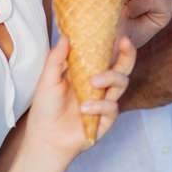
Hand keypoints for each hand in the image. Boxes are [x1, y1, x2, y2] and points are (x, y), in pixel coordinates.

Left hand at [25, 35, 134, 160]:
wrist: (44, 138)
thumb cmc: (45, 109)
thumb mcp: (47, 80)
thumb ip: (56, 59)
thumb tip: (65, 36)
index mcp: (88, 73)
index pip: (107, 55)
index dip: (115, 44)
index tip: (118, 32)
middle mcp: (100, 86)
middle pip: (123, 67)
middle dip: (128, 54)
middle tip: (124, 43)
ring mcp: (105, 102)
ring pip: (122, 83)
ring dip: (110, 78)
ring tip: (93, 82)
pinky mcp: (106, 120)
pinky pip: (112, 108)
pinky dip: (100, 105)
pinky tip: (84, 108)